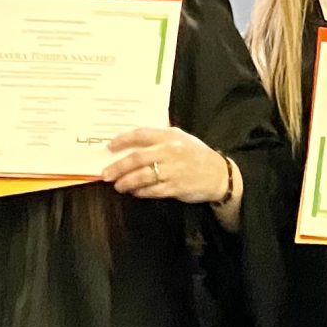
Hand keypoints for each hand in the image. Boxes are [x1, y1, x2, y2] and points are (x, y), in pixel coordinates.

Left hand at [101, 127, 232, 203]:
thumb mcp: (181, 138)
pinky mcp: (176, 187)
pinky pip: (152, 191)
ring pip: (142, 177)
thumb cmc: (196, 155)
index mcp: (170, 136)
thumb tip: (133, 141)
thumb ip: (160, 137)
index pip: (141, 134)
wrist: (220, 174)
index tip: (109, 146)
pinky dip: (141, 192)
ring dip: (126, 182)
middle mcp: (170, 152)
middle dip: (118, 167)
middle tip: (106, 174)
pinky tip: (134, 192)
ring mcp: (173, 171)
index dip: (123, 140)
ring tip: (118, 185)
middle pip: (137, 159)